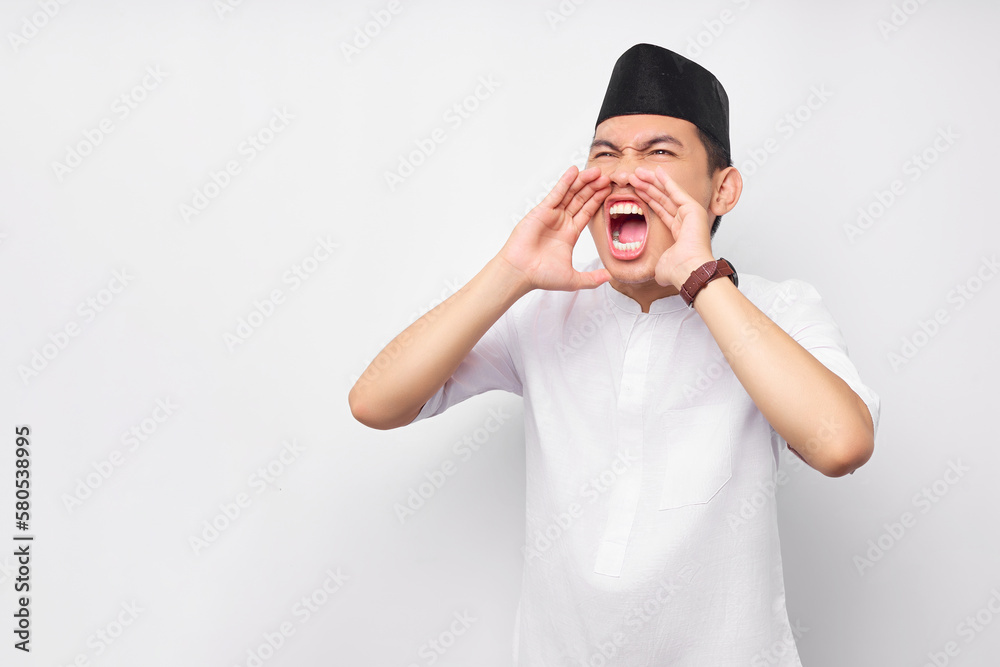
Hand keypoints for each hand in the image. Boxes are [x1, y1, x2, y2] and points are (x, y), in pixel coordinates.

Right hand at [497, 165, 610, 291]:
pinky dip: (565, 182)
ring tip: (596, 171)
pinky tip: (574, 171)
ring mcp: (551, 215)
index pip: (587, 212)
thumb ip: (592, 278)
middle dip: (593, 188)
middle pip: (580, 199)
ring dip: (583, 182)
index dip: (597, 200)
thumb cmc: (541, 276)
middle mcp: (561, 222)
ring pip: (570, 194)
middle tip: (606, 176)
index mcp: (569, 234)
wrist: (520, 273)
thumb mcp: (573, 279)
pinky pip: (556, 194)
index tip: (608, 190)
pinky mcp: (541, 211)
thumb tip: (610, 276)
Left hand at [629, 166, 714, 288]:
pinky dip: (666, 181)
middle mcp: (686, 222)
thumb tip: (659, 275)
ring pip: (667, 193)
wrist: (688, 271)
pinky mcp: (693, 209)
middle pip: (663, 199)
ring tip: (638, 172)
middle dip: (648, 187)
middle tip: (634, 177)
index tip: (637, 191)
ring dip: (652, 182)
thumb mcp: (662, 265)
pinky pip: (676, 191)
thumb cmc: (677, 271)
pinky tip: (656, 172)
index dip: (649, 200)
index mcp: (679, 233)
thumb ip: (660, 264)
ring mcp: (690, 214)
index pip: (662, 211)